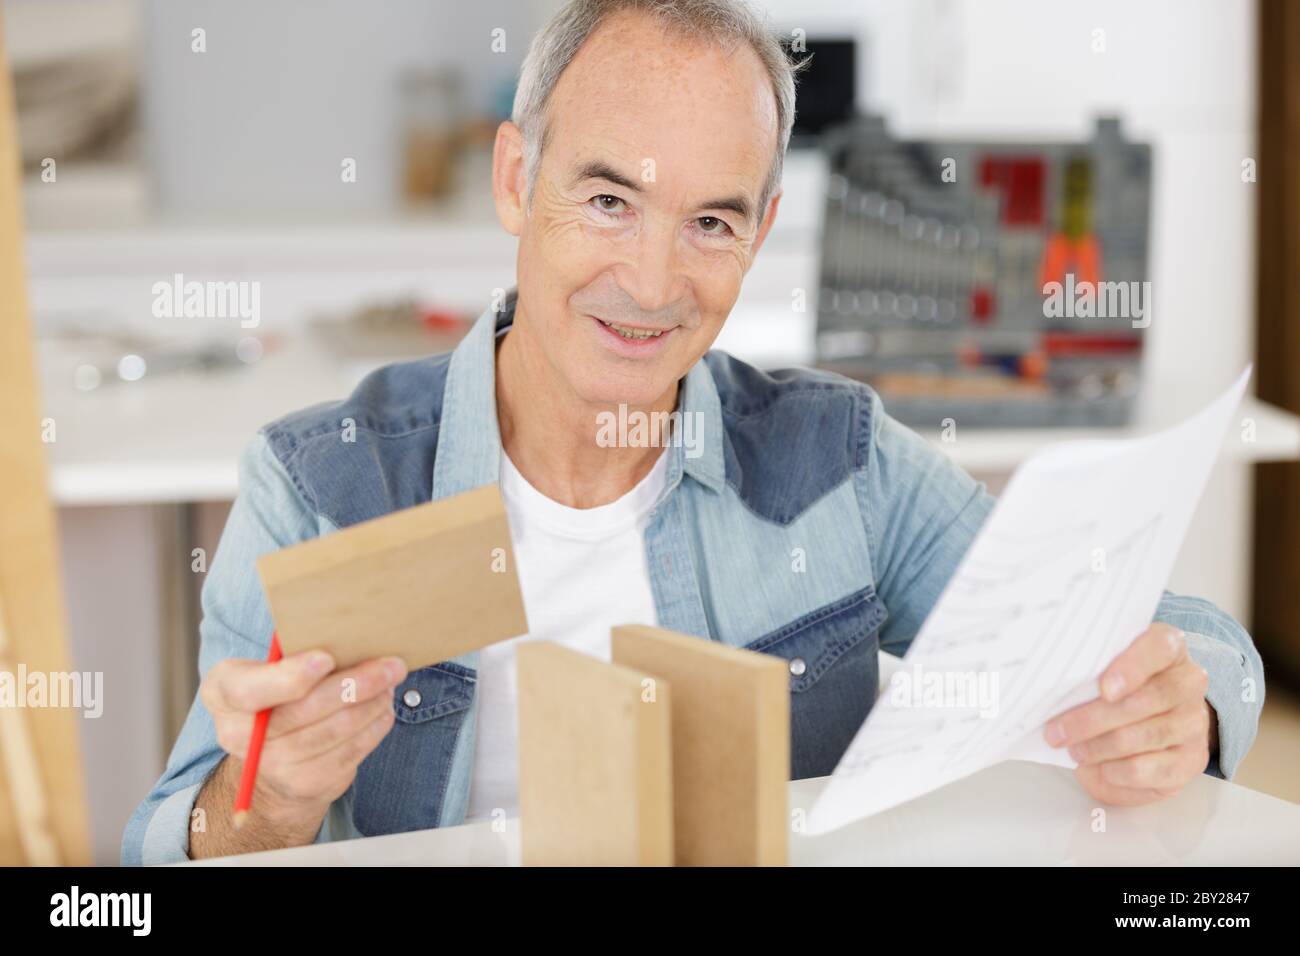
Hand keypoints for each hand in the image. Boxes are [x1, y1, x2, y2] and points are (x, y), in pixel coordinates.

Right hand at [201, 649, 407, 823]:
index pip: (250, 691)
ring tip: (390, 681)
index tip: (327, 658)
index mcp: (222, 693)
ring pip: (335, 730)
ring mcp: (271, 765)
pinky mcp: (306, 783)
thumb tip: (348, 636)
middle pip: (304, 710)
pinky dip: (374, 725)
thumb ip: (289, 656)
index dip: (291, 677)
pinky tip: (383, 707)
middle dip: (355, 684)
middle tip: (392, 665)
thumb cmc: (274, 694)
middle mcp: (237, 735)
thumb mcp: (263, 668)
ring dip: (372, 703)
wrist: (267, 759)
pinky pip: (350, 752)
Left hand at [1044, 623, 1214, 805]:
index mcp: (1168, 648)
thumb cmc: (1118, 687)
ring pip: (1143, 737)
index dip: (1132, 667)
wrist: (1156, 717)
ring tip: (1073, 749)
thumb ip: (1088, 669)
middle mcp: (1188, 682)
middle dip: (1092, 719)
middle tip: (1056, 731)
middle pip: (1144, 701)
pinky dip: (1116, 771)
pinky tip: (1098, 767)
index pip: (1160, 647)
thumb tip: (1048, 684)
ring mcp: (1194, 722)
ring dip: (1099, 747)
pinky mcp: (1192, 760)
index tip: (1104, 688)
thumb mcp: (1102, 667)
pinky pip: (1150, 769)